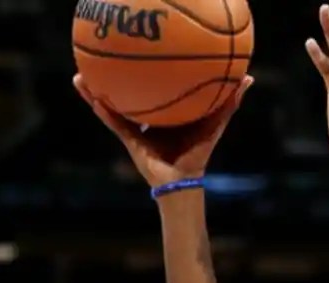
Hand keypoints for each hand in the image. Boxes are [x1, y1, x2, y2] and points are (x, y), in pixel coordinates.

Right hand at [73, 75, 252, 186]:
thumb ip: (228, 102)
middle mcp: (147, 121)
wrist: (183, 181)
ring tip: (80, 76)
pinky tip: (91, 96)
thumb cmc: (199, 152)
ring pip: (113, 107)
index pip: (155, 89)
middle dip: (117, 79)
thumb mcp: (214, 121)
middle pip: (129, 95)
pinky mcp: (129, 142)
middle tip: (105, 60)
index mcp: (166, 115)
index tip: (143, 54)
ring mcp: (135, 131)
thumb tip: (247, 79)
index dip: (148, 74)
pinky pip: (113, 123)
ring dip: (96, 93)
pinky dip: (103, 110)